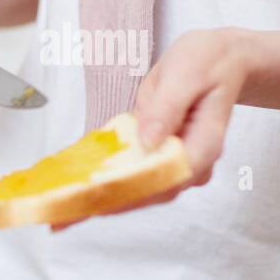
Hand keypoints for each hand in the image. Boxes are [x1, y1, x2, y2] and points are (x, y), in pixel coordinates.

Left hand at [51, 28, 249, 231]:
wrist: (221, 59)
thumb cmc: (207, 62)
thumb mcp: (186, 75)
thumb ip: (167, 109)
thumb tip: (148, 141)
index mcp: (202, 148)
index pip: (162, 182)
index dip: (125, 197)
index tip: (90, 204)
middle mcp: (190, 165)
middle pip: (144, 195)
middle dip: (101, 206)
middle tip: (59, 220)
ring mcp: (173, 164)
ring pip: (135, 191)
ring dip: (97, 201)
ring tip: (58, 215)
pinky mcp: (156, 157)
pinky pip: (129, 175)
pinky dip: (102, 183)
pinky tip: (72, 190)